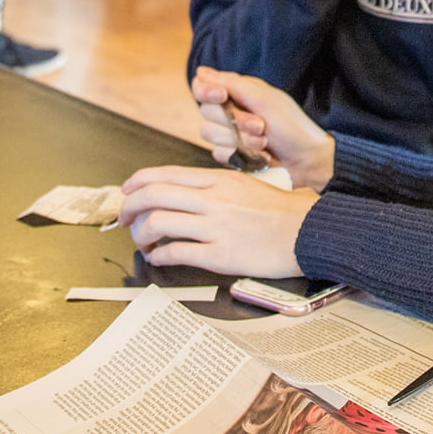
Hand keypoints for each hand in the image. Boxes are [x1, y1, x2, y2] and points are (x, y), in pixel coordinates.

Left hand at [118, 166, 317, 276]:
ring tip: (143, 243)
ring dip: (140, 235)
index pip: (166, 174)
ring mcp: (214, 226)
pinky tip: (160, 259)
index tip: (127, 192)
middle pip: (153, 195)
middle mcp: (213, 199)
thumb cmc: (285, 212)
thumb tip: (193, 195)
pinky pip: (176, 253)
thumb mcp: (250, 186)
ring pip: (157, 223)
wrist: (309, 231)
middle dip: (128, 208)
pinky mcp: (219, 254)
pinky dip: (159, 256)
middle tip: (123, 220)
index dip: (138, 183)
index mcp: (219, 180)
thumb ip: (220, 188)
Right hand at [194, 67, 335, 190]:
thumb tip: (201, 72)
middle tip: (260, 125)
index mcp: (238, 93)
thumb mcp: (264, 99)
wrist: (307, 160)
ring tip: (265, 142)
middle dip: (235, 120)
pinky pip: (219, 154)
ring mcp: (229, 135)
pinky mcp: (231, 156)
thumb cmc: (291, 126)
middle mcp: (230, 112)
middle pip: (206, 111)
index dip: (206, 91)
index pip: (203, 87)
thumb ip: (231, 84)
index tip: (222, 95)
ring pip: (209, 134)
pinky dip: (242, 155)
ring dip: (240, 138)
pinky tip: (261, 155)